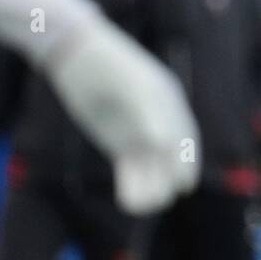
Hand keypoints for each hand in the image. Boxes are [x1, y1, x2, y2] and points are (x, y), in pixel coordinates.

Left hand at [46, 18, 200, 214]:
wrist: (74, 54)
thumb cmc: (107, 65)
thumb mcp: (131, 86)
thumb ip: (149, 114)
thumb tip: (164, 144)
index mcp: (169, 102)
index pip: (185, 137)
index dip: (186, 161)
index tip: (183, 183)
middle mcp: (158, 119)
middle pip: (170, 158)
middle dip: (165, 179)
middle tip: (155, 198)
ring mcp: (139, 131)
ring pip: (151, 167)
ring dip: (148, 188)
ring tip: (135, 205)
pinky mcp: (120, 143)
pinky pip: (131, 170)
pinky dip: (131, 185)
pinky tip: (127, 201)